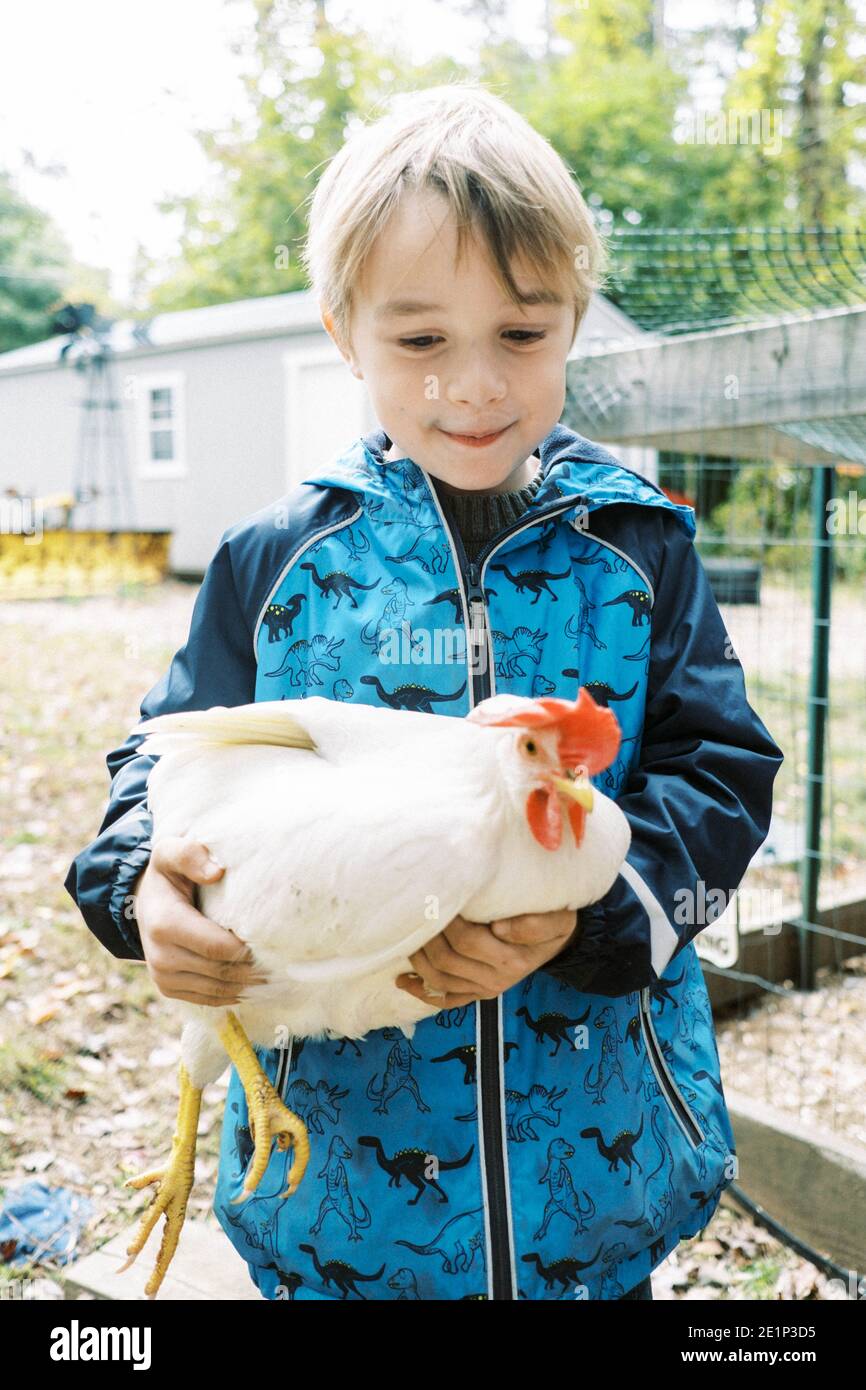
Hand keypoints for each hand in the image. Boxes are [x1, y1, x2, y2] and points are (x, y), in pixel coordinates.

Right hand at [133, 836, 268, 1006]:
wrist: (144, 902)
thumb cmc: (167, 875)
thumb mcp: (171, 853)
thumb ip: (190, 855)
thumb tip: (216, 872)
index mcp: (164, 924)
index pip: (218, 948)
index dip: (247, 950)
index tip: (272, 942)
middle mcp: (160, 957)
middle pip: (221, 972)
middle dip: (252, 970)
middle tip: (282, 963)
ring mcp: (162, 977)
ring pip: (217, 990)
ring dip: (247, 986)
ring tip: (273, 976)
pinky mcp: (168, 989)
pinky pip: (207, 1000)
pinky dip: (232, 995)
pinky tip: (252, 985)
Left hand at [395, 908, 579, 1009]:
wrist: (560, 943)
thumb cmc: (553, 920)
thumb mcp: (557, 919)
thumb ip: (534, 924)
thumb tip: (499, 928)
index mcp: (512, 959)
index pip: (467, 940)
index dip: (446, 920)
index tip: (437, 896)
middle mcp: (497, 978)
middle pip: (447, 959)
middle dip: (428, 935)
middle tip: (420, 910)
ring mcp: (485, 990)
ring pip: (440, 980)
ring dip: (419, 958)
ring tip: (411, 934)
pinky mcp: (479, 995)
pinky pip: (446, 1000)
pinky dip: (421, 992)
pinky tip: (403, 980)